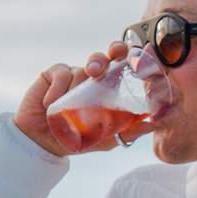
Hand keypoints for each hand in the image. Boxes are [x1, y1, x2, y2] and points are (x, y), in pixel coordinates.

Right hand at [13, 41, 153, 156]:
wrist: (44, 143)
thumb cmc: (78, 137)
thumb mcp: (107, 138)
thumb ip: (128, 132)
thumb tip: (152, 125)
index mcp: (109, 87)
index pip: (123, 66)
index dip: (131, 57)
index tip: (137, 55)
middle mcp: (93, 77)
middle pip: (106, 56)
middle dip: (109, 54)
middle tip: (105, 64)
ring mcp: (74, 73)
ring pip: (83, 69)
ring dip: (80, 81)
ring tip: (73, 93)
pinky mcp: (53, 74)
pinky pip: (61, 74)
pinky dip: (58, 89)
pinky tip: (50, 104)